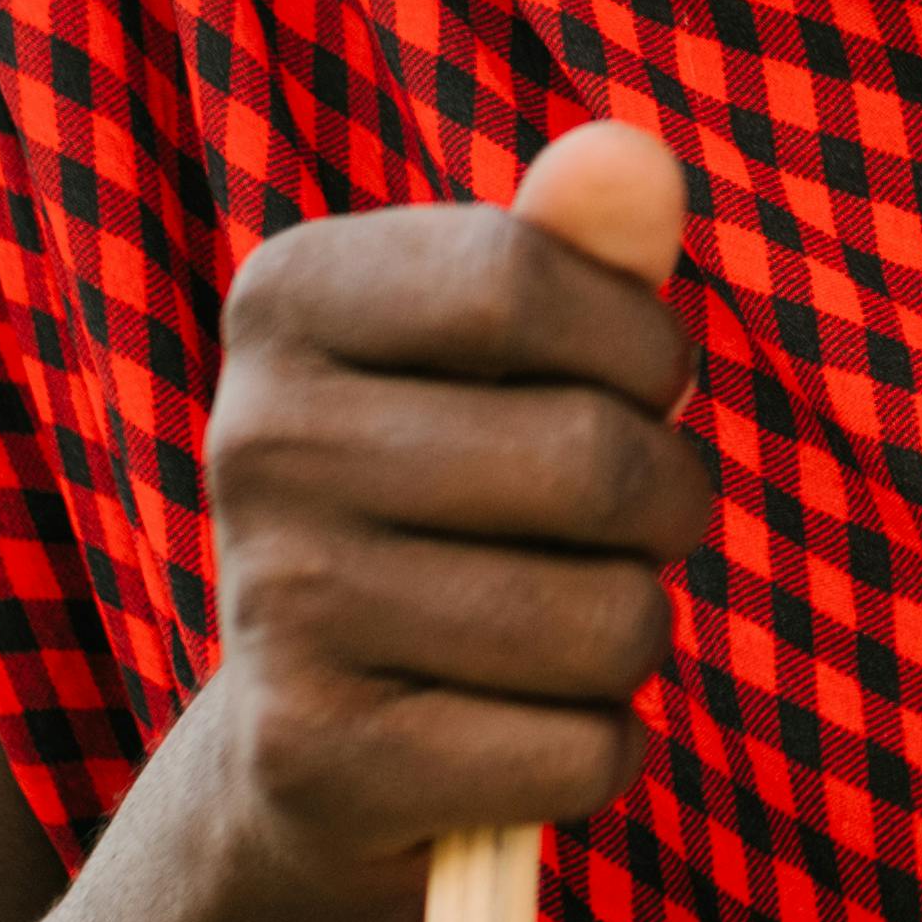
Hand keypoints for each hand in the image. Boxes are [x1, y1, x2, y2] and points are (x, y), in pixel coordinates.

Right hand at [187, 120, 706, 898]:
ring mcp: (274, 605)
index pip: (522, 276)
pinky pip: (582, 750)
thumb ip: (585, 249)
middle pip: (594, 457)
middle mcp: (251, 438)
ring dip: (633, 634)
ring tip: (551, 634)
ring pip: (610, 620)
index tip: (637, 385)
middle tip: (618, 529)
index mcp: (284, 296)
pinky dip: (598, 749)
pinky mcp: (317, 761)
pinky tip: (513, 736)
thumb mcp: (511, 356)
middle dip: (671, 503)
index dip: (640, 344)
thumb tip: (636, 160)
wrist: (309, 749)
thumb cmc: (457, 504)